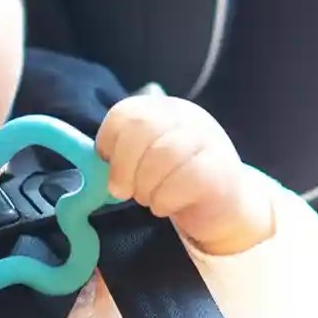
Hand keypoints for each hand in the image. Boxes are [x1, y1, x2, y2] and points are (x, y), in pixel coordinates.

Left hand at [95, 93, 274, 255]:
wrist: (224, 207)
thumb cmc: (174, 182)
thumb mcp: (145, 160)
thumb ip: (122, 153)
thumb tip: (93, 162)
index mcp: (164, 110)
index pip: (125, 112)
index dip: (109, 142)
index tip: (108, 165)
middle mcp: (188, 117)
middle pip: (140, 129)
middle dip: (123, 167)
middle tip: (122, 191)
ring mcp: (209, 140)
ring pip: (161, 156)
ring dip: (145, 188)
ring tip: (150, 198)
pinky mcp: (222, 170)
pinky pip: (181, 183)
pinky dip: (164, 201)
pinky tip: (167, 206)